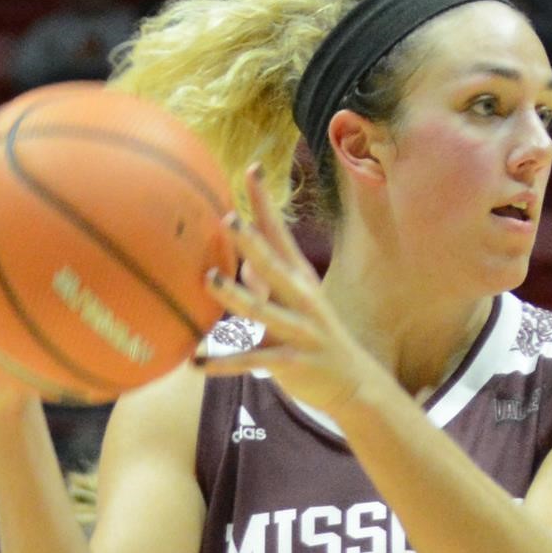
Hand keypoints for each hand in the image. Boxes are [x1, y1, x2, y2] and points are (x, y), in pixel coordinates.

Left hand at [199, 165, 398, 423]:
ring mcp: (299, 331)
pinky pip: (253, 361)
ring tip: (209, 279)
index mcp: (300, 278)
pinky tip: (197, 364)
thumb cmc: (314, 336)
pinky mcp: (290, 362)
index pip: (280, 233)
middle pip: (274, 265)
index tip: (251, 170)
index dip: (265, 204)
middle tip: (229, 218)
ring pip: (263, 311)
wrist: (354, 383)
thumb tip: (238, 259)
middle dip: (252, 243)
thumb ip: (265, 281)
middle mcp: (302, 300)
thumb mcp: (294, 303)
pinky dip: (224, 364)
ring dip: (236, 296)